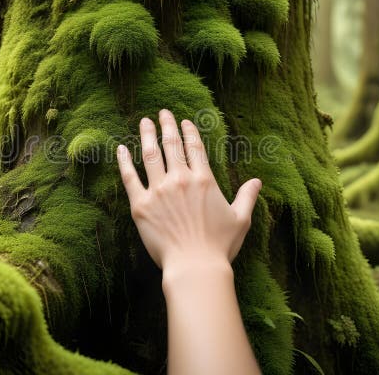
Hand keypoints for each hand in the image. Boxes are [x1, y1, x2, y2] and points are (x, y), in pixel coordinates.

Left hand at [116, 109, 261, 274]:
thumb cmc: (219, 246)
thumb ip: (247, 197)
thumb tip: (257, 181)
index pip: (195, 147)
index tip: (184, 121)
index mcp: (204, 180)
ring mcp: (158, 191)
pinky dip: (124, 161)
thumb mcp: (241, 219)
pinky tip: (121, 149)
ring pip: (150, 154)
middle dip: (167, 125)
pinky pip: (129, 178)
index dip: (189, 131)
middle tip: (162, 112)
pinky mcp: (140, 205)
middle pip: (172, 144)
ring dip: (147, 135)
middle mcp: (180, 179)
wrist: (195, 266)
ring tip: (144, 122)